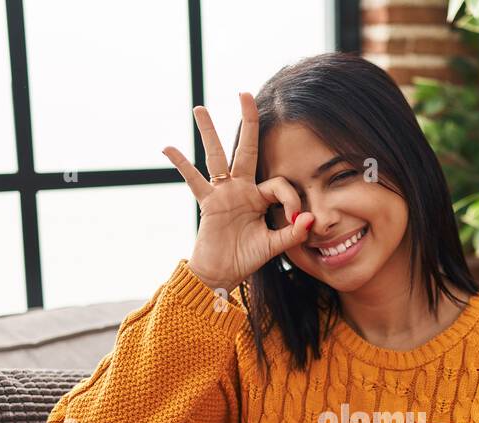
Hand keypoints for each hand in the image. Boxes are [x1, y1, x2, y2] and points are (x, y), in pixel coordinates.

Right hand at [162, 92, 313, 291]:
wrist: (222, 275)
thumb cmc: (246, 259)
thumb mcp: (274, 246)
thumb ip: (292, 233)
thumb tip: (311, 219)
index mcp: (260, 197)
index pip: (278, 184)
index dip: (291, 200)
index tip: (297, 220)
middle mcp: (241, 189)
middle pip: (245, 149)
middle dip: (247, 122)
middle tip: (244, 93)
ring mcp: (222, 193)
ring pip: (217, 157)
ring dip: (210, 132)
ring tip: (199, 108)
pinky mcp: (207, 203)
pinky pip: (194, 181)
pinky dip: (181, 165)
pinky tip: (168, 147)